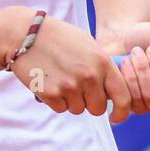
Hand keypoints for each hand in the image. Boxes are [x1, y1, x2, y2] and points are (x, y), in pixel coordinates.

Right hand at [8, 14, 132, 121]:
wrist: (26, 33)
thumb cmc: (60, 38)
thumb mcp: (89, 45)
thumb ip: (104, 67)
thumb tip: (114, 90)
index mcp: (103, 63)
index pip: (123, 97)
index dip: (121, 112)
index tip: (115, 117)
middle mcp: (89, 76)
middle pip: (98, 108)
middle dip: (90, 103)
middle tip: (78, 88)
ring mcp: (70, 86)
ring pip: (78, 109)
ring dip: (71, 100)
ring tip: (61, 78)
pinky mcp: (51, 93)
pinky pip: (60, 108)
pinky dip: (56, 100)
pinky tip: (50, 81)